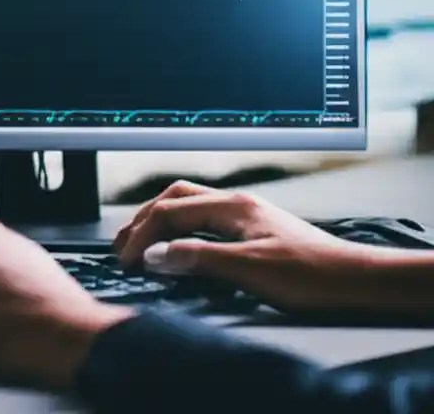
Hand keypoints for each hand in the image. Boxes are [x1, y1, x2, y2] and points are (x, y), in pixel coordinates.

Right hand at [113, 180, 408, 315]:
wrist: (354, 279)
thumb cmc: (310, 274)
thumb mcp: (248, 268)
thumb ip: (198, 258)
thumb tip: (155, 255)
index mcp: (231, 206)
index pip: (168, 212)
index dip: (141, 235)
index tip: (127, 261)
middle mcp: (235, 204)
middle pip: (174, 198)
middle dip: (143, 220)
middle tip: (123, 247)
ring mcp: (244, 215)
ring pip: (188, 206)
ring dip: (160, 222)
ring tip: (141, 244)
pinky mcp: (252, 230)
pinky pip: (203, 221)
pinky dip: (179, 230)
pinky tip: (177, 247)